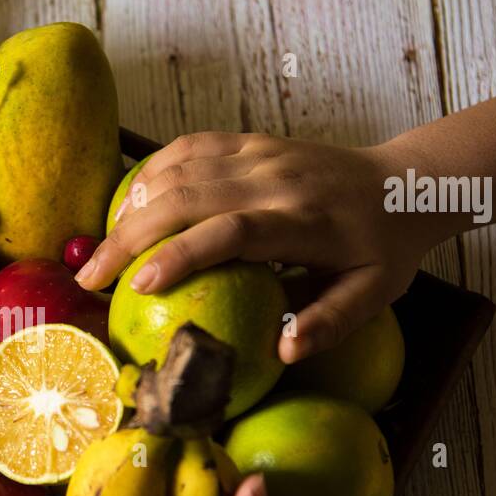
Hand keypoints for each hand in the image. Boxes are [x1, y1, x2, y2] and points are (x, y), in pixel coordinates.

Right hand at [75, 133, 452, 361]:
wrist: (406, 181)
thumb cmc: (385, 248)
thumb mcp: (374, 294)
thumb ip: (329, 323)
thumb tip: (281, 354)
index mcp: (305, 220)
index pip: (231, 230)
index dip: (181, 253)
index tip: (139, 284)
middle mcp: (276, 179)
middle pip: (186, 198)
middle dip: (128, 237)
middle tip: (89, 279)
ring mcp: (259, 154)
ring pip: (177, 169)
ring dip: (130, 208)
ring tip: (99, 250)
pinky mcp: (250, 141)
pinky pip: (187, 148)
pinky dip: (149, 174)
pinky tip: (127, 206)